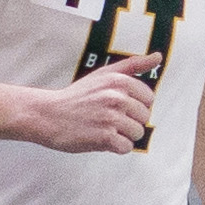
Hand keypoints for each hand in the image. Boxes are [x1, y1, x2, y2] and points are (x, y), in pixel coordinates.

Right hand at [32, 53, 159, 154]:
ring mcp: (111, 118)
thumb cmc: (76, 96)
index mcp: (119, 81)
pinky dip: (115, 147)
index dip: (134, 104)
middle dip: (129, 120)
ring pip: (137, 133)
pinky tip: (101, 138)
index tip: (117, 105)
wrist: (48, 115)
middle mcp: (116, 97)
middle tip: (107, 117)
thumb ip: (132, 65)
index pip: (149, 99)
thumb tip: (157, 57)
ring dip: (123, 134)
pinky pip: (126, 147)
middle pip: (144, 118)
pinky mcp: (104, 137)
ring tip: (103, 127)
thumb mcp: (103, 74)